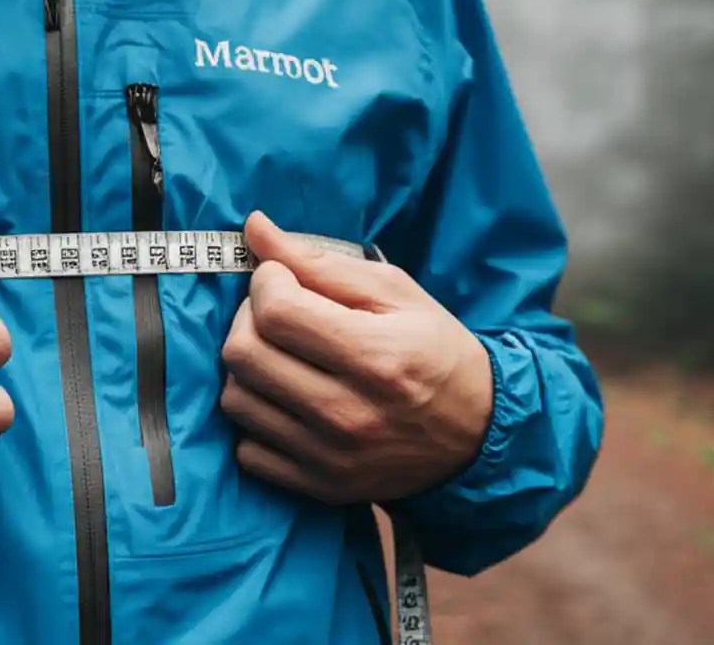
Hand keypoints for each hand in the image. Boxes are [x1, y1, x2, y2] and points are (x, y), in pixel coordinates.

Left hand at [219, 212, 493, 504]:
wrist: (477, 437)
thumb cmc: (434, 350)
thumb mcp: (394, 292)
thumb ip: (319, 261)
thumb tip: (254, 226)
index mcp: (376, 356)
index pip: (275, 312)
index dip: (266, 283)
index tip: (282, 279)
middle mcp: (348, 413)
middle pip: (243, 354)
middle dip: (248, 319)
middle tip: (277, 313)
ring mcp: (330, 456)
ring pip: (236, 399)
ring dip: (248, 368)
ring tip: (281, 355)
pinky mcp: (318, 486)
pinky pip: (247, 448)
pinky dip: (257, 418)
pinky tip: (286, 400)